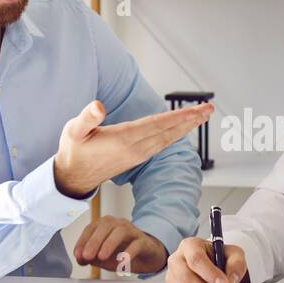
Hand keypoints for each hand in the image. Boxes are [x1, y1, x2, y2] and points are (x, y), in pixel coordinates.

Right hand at [52, 100, 212, 198]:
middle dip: (190, 120)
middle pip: (168, 132)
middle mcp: (135, 148)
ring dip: (186, 127)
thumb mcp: (74, 131)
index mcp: (123, 139)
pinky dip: (175, 134)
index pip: (156, 125)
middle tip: (209, 109)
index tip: (195, 110)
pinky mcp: (137, 157)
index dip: (177, 117)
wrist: (73, 177)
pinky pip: (162, 144)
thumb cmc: (73, 150)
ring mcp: (138, 154)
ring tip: (202, 116)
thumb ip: (87, 118)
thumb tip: (98, 105)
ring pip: (168, 139)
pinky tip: (183, 129)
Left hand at [73, 216, 166, 273]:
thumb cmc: (123, 253)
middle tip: (87, 256)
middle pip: (105, 225)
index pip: (91, 228)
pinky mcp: (145, 242)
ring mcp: (132, 231)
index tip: (78, 255)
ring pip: (121, 231)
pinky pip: (137, 244)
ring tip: (102, 257)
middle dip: (94, 241)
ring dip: (109, 243)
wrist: (147, 256)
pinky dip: (128, 252)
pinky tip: (121, 262)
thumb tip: (80, 259)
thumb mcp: (103, 257)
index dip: (82, 241)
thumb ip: (91, 257)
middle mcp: (119, 224)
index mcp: (106, 225)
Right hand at [165, 236, 247, 282]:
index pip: (196, 259)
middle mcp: (177, 261)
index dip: (210, 273)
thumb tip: (231, 281)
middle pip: (187, 280)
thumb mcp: (233, 253)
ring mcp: (173, 279)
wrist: (211, 265)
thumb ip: (236, 263)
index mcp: (190, 246)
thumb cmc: (219, 257)